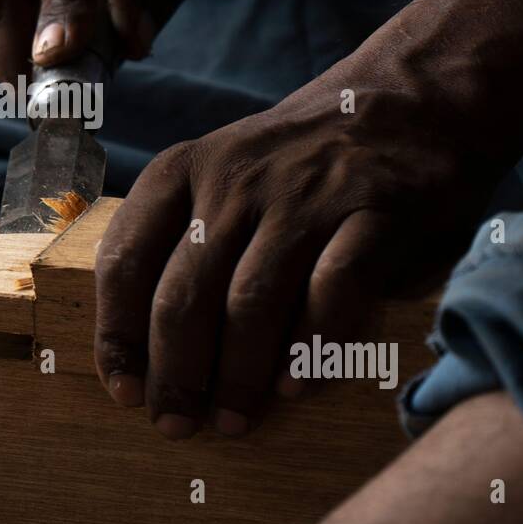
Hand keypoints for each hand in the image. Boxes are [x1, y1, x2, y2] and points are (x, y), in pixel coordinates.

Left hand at [93, 46, 505, 438]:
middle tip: (176, 423)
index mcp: (183, 170)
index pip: (123, 261)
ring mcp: (305, 196)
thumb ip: (180, 237)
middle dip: (174, 375)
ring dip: (236, 376)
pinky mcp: (372, 213)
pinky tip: (295, 385)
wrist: (407, 101)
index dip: (115, 336)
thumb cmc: (298, 161)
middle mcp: (235, 181)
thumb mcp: (220, 173)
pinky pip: (331, 294)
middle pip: (182, 297)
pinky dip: (310, 348)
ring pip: (250, 305)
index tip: (123, 389)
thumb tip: (143, 346)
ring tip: (234, 420)